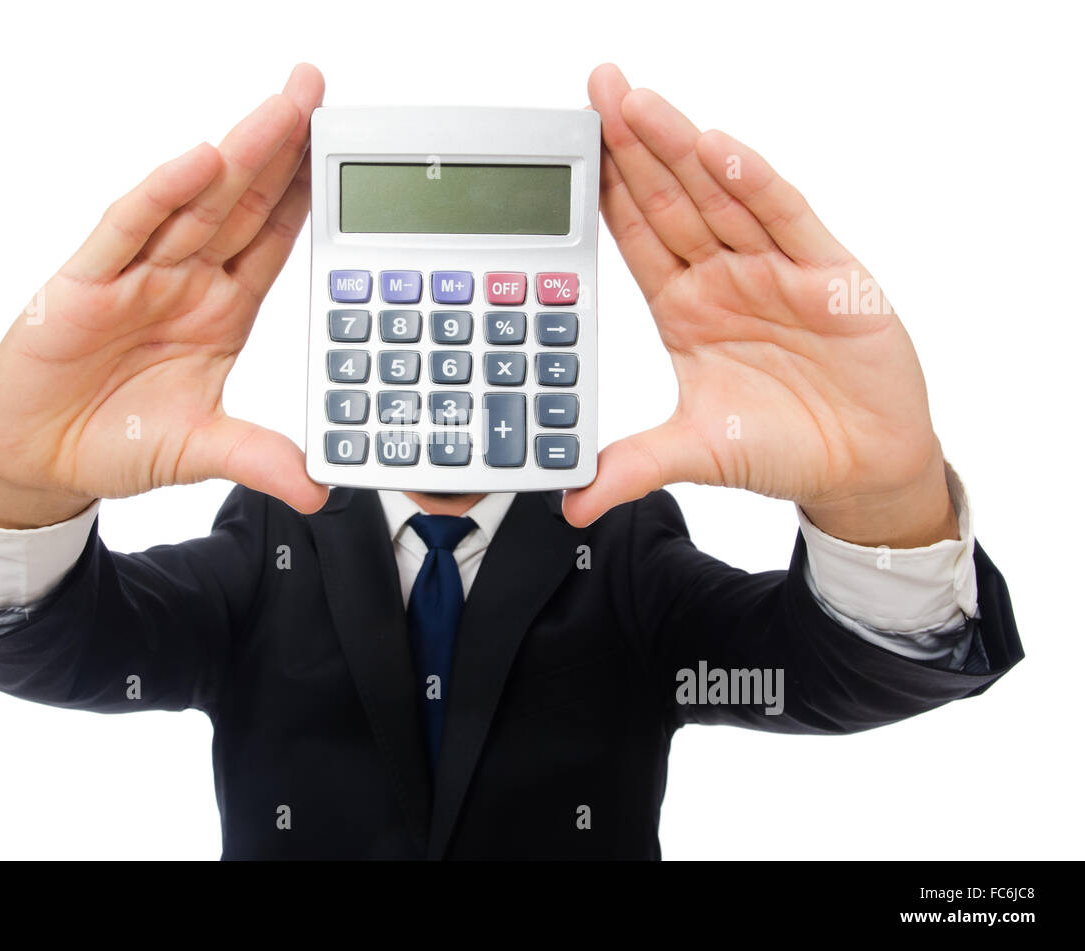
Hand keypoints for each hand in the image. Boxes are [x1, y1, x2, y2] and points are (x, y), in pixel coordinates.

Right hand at [0, 65, 329, 527]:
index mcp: (223, 310)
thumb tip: (316, 488)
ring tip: (280, 108)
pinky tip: (198, 163)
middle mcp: (186, 281)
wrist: (40, 459)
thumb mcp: (200, 451)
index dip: (305, 193)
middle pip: (243, 202)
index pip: (274, 238)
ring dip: (238, 154)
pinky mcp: (86, 285)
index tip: (339, 147)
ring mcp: (139, 277)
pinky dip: (161, 196)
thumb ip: (256, 457)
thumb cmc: (114, 439)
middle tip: (316, 89)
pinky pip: (128, 231)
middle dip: (281, 145)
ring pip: (195, 203)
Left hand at [563, 64, 957, 547]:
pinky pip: (785, 218)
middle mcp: (723, 277)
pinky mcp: (827, 274)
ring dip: (680, 148)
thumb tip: (573, 501)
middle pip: (670, 199)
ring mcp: (773, 270)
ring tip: (639, 104)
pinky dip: (753, 182)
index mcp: (685, 307)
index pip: (635, 236)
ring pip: (720, 196)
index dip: (606, 190)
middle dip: (633, 144)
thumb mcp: (697, 454)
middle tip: (597, 89)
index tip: (573, 144)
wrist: (861, 466)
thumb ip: (635, 466)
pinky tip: (718, 148)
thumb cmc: (782, 447)